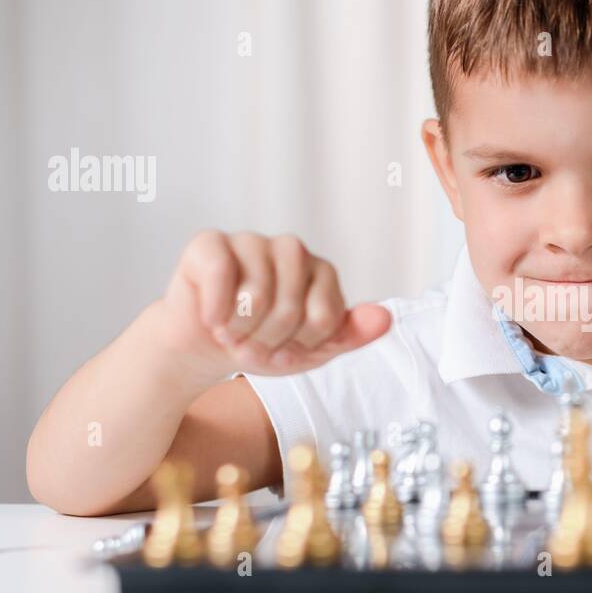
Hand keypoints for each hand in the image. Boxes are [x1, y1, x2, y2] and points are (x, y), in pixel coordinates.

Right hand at [159, 230, 391, 379]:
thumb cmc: (262, 342)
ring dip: (240, 331)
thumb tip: (385, 318)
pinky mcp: (212, 243)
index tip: (286, 348)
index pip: (324, 319)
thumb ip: (350, 335)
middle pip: (291, 309)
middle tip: (252, 344)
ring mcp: (252, 242)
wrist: (206, 346)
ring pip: (256, 295)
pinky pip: (221, 274)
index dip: (299, 347)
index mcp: (322, 273)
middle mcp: (292, 250)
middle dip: (267, 342)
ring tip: (232, 333)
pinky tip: (212, 319)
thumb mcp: (312, 350)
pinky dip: (215, 311)